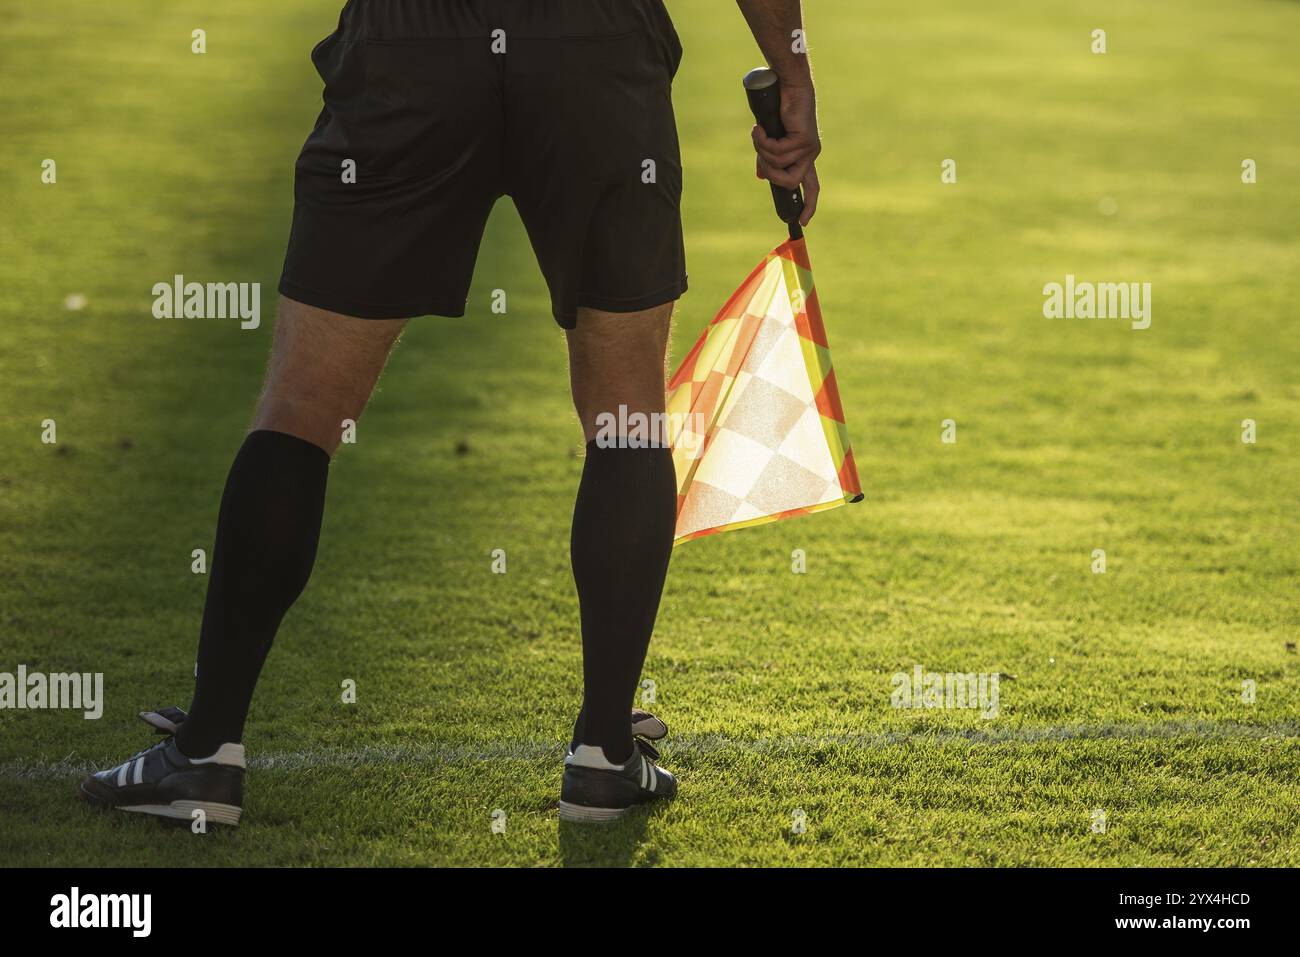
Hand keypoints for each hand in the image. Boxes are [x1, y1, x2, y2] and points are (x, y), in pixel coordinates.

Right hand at [751, 81, 820, 225]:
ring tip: (758, 134)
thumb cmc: (779, 110)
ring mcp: (809, 148)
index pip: (812, 186)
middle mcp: (810, 155)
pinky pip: (778, 151)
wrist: (789, 86)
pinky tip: (759, 129)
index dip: (809, 205)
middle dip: (770, 174)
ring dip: (762, 152)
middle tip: (759, 160)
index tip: (803, 221)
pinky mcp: (804, 139)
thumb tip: (761, 177)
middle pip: (790, 182)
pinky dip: (763, 141)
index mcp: (805, 157)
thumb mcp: (771, 139)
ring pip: (780, 165)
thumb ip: (768, 157)